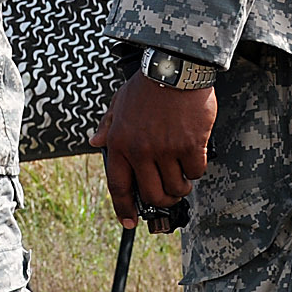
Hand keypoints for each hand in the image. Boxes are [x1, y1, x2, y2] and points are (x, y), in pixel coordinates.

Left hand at [89, 72, 216, 227]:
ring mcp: (166, 150)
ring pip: (176, 187)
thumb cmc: (145, 86)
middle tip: (169, 196)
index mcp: (119, 143)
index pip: (119, 186)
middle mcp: (140, 151)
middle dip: (162, 201)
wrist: (173, 69)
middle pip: (152, 195)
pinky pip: (195, 172)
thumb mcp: (118, 103)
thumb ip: (107, 126)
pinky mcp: (189, 145)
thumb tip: (96, 142)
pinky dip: (195, 170)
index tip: (130, 222)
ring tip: (182, 177)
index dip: (124, 209)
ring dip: (181, 187)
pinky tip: (193, 158)